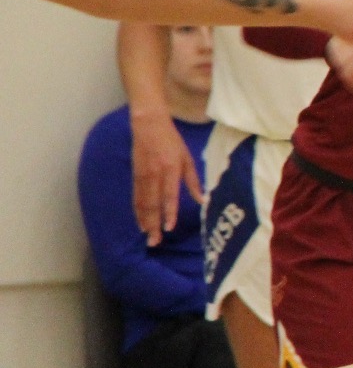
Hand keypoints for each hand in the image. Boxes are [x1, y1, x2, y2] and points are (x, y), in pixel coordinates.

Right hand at [130, 107, 202, 245]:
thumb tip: (203, 200)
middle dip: (153, 224)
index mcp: (170, 169)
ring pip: (142, 203)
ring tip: (148, 237)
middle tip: (155, 242)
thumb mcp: (187, 158)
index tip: (169, 227)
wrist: (148, 125)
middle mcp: (155, 174)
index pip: (169, 195)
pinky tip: (141, 222)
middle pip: (153, 204)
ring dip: (144, 221)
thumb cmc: (172, 142)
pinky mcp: (134, 176)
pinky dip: (138, 212)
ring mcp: (142, 176)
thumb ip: (194, 181)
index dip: (169, 212)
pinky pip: (136, 197)